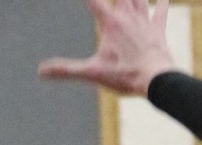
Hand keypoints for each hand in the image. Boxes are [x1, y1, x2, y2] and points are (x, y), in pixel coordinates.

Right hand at [39, 0, 176, 95]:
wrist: (156, 80)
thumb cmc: (124, 76)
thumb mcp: (91, 74)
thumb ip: (65, 70)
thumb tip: (40, 71)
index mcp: (111, 25)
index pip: (94, 1)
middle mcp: (127, 18)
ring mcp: (144, 23)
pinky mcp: (158, 31)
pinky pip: (160, 12)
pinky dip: (161, 3)